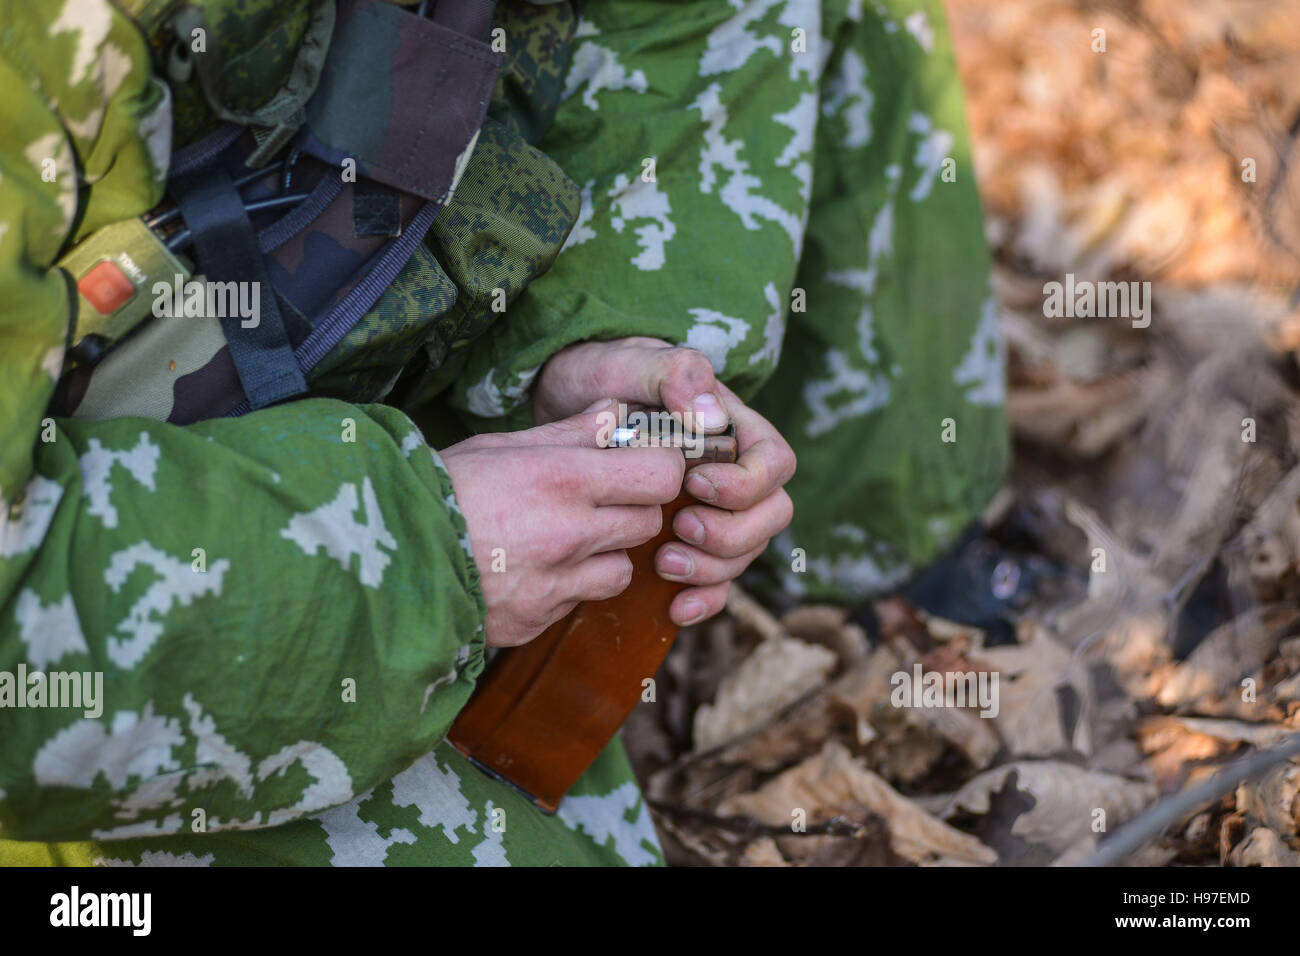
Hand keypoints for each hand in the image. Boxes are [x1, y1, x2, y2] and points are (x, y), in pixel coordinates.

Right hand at [441, 404, 684, 646]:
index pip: (660, 475)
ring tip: (562, 540)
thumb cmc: (437, 490)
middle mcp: (570, 534)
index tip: (640, 463)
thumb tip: (617, 412)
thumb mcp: (499, 446)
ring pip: (621, 570)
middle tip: (598, 499)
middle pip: (648, 522)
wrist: (380, 561)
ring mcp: (556, 584)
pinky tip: (531, 570)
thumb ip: (568, 432)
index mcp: (562, 479)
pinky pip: (578, 603)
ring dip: (605, 555)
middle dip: (631, 509)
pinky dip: (567, 587)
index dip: (659, 468)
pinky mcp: (537, 621)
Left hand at [533, 338, 795, 626]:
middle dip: (731, 533)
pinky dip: (702, 600)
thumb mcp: (627, 362)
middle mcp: (733, 473)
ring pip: (746, 554)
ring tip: (662, 563)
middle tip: (680, 528)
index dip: (745, 484)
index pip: (774, 463)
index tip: (695, 484)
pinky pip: (716, 583)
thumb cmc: (601, 376)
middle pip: (771, 515)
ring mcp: (713, 512)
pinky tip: (672, 607)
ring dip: (713, 568)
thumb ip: (673, 373)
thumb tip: (710, 416)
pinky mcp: (686, 544)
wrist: (561, 409)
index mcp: (733, 429)